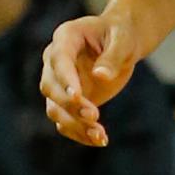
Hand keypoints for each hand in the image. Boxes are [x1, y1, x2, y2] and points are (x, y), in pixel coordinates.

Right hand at [39, 14, 138, 146]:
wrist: (121, 44)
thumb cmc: (121, 34)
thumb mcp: (124, 39)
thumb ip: (113, 56)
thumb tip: (101, 76)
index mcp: (66, 37)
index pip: (59, 59)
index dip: (65, 79)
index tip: (77, 96)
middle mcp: (55, 61)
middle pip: (50, 87)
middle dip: (69, 105)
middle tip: (94, 115)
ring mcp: (59, 82)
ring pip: (55, 109)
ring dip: (74, 124)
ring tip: (100, 135)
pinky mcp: (68, 101)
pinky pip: (66, 121)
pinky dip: (80, 133)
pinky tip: (100, 140)